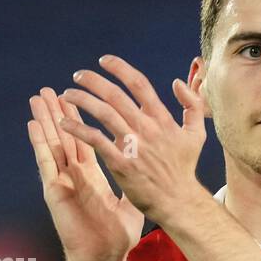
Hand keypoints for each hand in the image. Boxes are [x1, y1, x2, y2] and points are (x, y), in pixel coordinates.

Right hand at [26, 86, 144, 260]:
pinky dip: (39, 143)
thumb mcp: (129, 202)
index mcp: (92, 175)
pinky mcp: (55, 191)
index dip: (79, 119)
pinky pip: (46, 162)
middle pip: (65, 136)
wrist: (105, 257)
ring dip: (45, 120)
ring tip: (38, 97)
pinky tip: (33, 125)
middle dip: (58, 112)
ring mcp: (63, 181)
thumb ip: (132, 182)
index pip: (84, 140)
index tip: (75, 98)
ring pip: (52, 144)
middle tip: (50, 89)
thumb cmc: (117, 237)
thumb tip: (145, 167)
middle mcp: (75, 175)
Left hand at [58, 55, 209, 227]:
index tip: (103, 60)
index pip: (138, 84)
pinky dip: (78, 129)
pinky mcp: (120, 163)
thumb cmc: (184, 168)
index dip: (120, 68)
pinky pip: (95, 140)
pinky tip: (64, 123)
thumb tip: (177, 82)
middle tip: (78, 75)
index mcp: (162, 118)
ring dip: (82, 100)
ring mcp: (133, 145)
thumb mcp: (196, 134)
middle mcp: (146, 128)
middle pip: (116, 95)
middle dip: (94, 81)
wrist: (177, 200)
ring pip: (103, 113)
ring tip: (66, 94)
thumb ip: (192, 105)